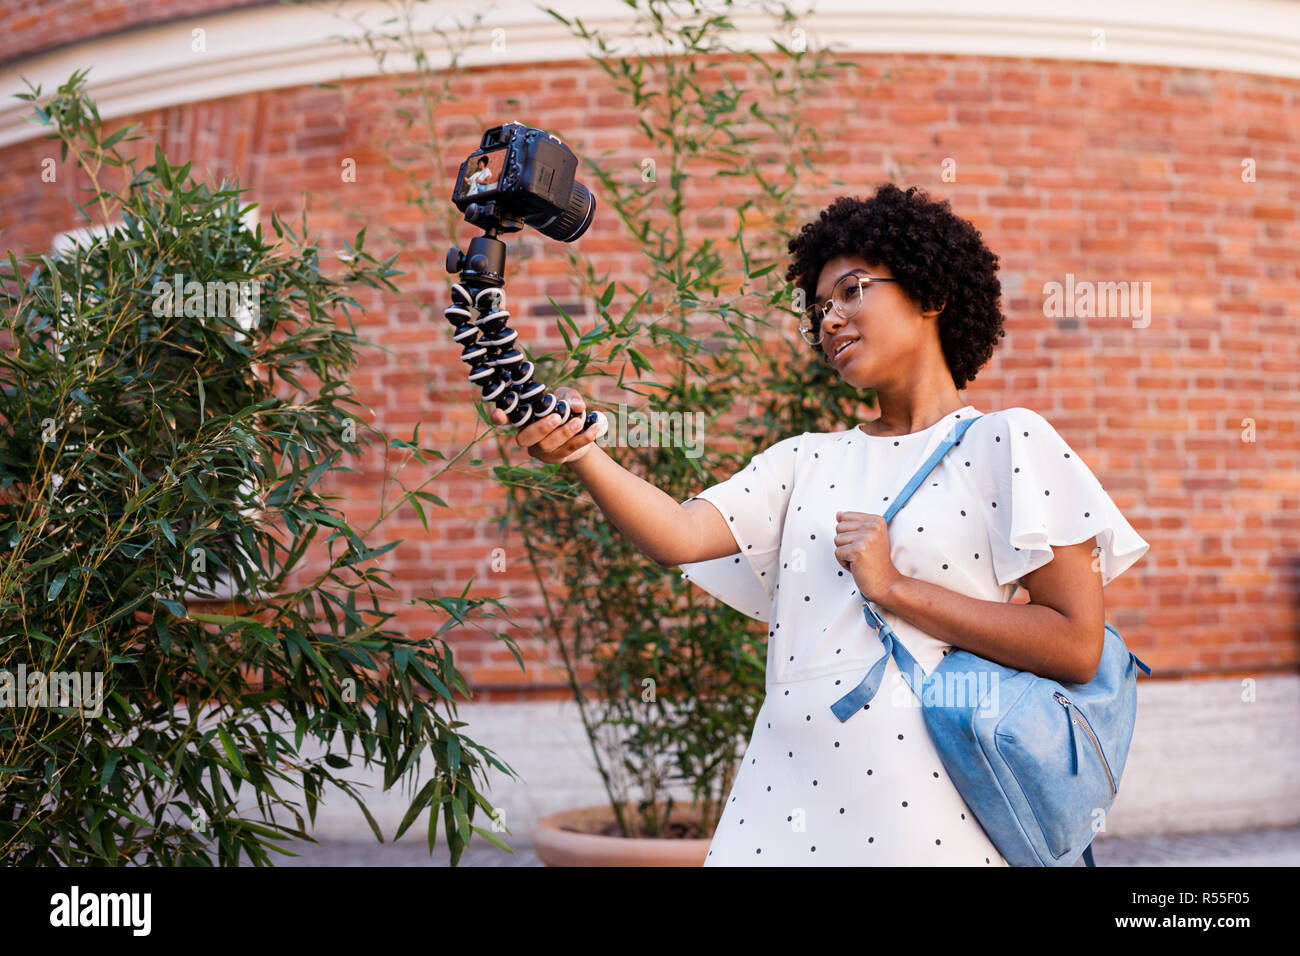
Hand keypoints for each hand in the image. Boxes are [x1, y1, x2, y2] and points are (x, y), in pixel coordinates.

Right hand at [488, 386, 607, 464]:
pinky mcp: (558, 457)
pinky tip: (596, 428)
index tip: (498, 414)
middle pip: (525, 438)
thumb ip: (569, 396)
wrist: (581, 430)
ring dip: (564, 432)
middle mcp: (527, 437)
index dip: (499, 417)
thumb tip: (575, 405)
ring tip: (579, 421)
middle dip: (540, 428)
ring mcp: (541, 451)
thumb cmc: (565, 409)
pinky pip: (570, 448)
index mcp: (523, 419)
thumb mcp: (566, 397)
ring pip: (547, 445)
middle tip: (557, 418)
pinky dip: (584, 437)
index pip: (506, 419)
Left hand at [834, 510, 903, 604]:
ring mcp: (865, 538)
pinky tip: (857, 565)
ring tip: (860, 559)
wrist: (887, 583)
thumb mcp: (870, 538)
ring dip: (845, 553)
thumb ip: (854, 524)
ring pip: (837, 540)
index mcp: (876, 520)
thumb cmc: (878, 563)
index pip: (845, 516)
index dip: (849, 533)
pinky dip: (844, 562)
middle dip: (845, 542)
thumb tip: (838, 515)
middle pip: (839, 527)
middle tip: (861, 552)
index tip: (863, 543)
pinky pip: (837, 553)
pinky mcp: (857, 551)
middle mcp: (872, 526)